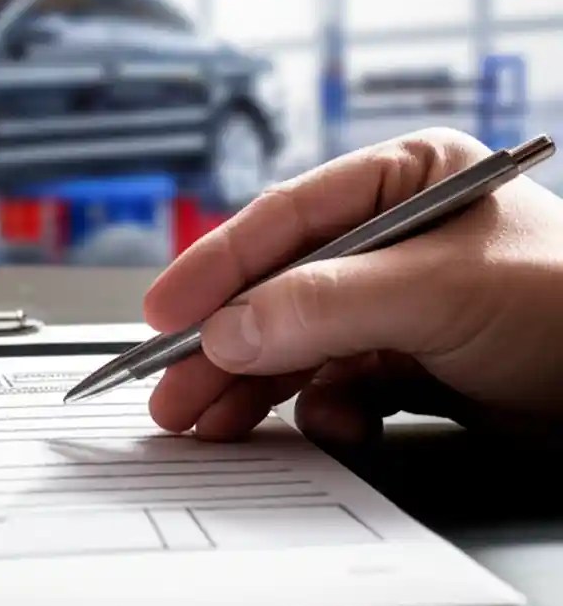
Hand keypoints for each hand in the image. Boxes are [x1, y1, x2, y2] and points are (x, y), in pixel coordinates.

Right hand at [144, 127, 562, 445]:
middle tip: (170, 390)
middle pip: (278, 288)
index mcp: (403, 180)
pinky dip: (320, 409)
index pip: (286, 219)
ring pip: (297, 341)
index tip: (164, 313)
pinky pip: (337, 383)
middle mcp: (393, 238)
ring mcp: (398, 302)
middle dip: (222, 342)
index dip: (216, 266)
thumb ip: (325, 306)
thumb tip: (225, 330)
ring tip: (206, 423)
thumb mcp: (441, 291)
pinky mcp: (409, 361)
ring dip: (251, 384)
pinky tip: (326, 424)